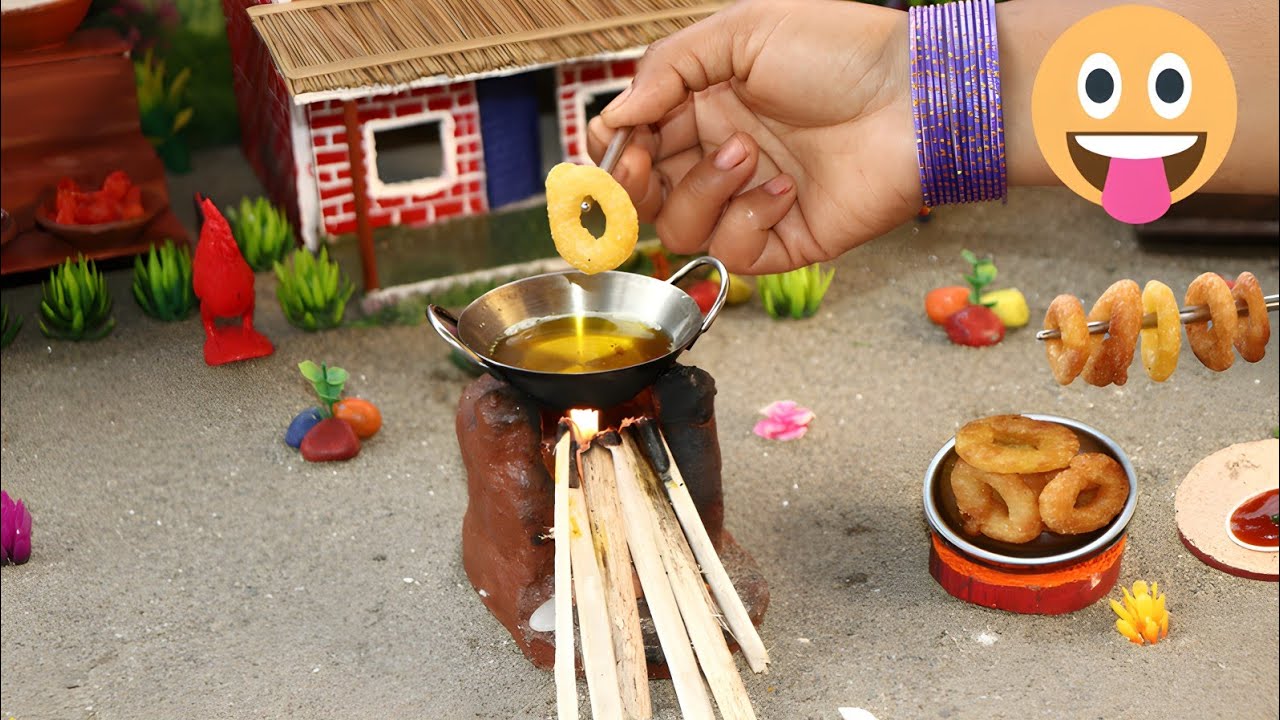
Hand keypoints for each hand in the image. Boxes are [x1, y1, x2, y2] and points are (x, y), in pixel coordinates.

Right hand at [588, 0, 920, 273]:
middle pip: (647, 196)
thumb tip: (616, 114)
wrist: (917, 95)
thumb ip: (669, 67)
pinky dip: (749, 220)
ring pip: (682, 229)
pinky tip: (785, 185)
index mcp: (706, 107)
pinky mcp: (786, 242)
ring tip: (748, 154)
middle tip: (643, 163)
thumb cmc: (839, 52)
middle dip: (633, 184)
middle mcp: (723, 158)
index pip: (635, 143)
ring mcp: (753, 203)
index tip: (616, 143)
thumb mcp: (742, 32)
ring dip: (702, 191)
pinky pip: (734, 254)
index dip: (614, 150)